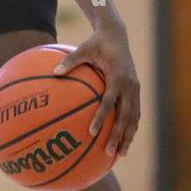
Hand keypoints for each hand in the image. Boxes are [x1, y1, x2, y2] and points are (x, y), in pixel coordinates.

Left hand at [54, 20, 139, 156]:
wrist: (117, 35)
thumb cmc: (96, 42)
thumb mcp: (83, 48)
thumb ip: (70, 60)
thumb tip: (54, 72)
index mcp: (118, 77)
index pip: (110, 102)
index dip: (101, 117)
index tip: (92, 132)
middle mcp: (130, 85)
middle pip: (126, 116)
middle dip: (118, 135)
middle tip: (109, 152)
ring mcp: (135, 89)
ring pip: (134, 118)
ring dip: (128, 136)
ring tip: (119, 155)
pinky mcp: (136, 91)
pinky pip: (135, 113)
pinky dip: (130, 128)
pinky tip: (124, 141)